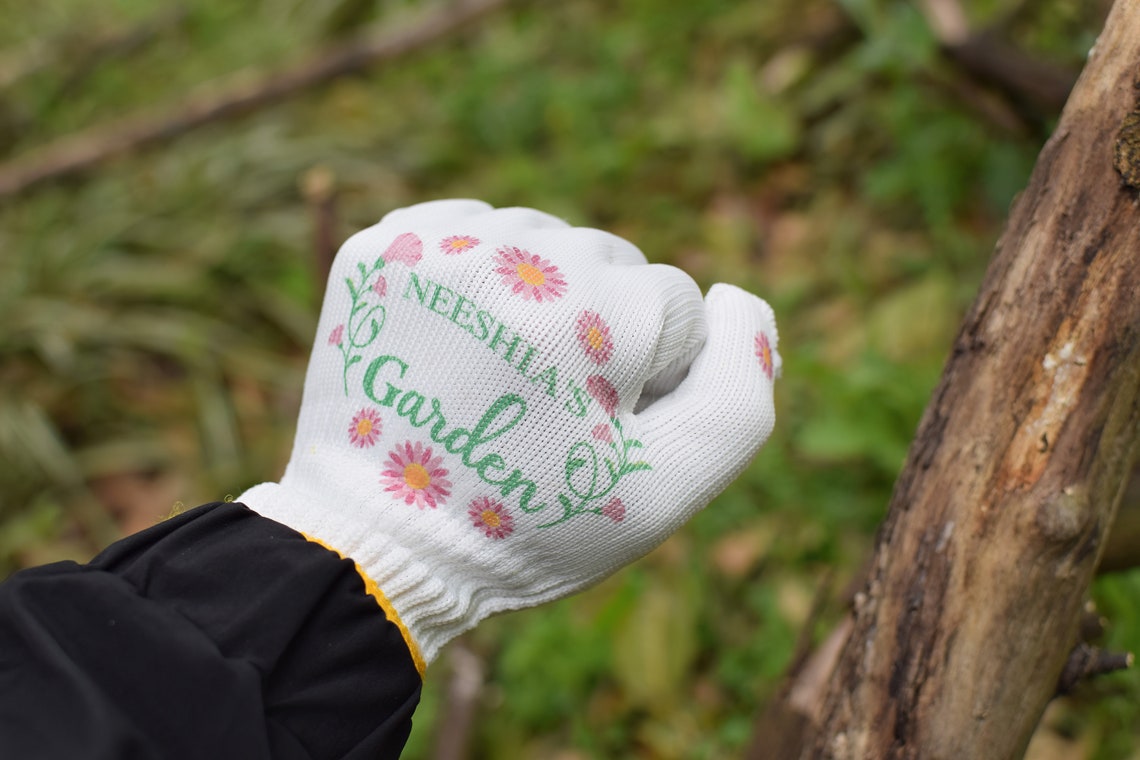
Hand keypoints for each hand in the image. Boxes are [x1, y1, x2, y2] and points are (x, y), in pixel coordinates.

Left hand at [239, 199, 779, 669]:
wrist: (382, 540)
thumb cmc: (537, 522)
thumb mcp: (670, 486)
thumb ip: (740, 391)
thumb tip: (740, 301)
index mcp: (597, 315)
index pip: (680, 305)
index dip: (650, 377)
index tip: (593, 428)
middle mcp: (517, 258)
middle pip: (613, 261)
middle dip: (600, 329)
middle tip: (542, 408)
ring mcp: (440, 243)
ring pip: (546, 239)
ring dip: (544, 297)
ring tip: (500, 376)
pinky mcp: (383, 244)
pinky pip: (475, 229)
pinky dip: (483, 277)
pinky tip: (464, 341)